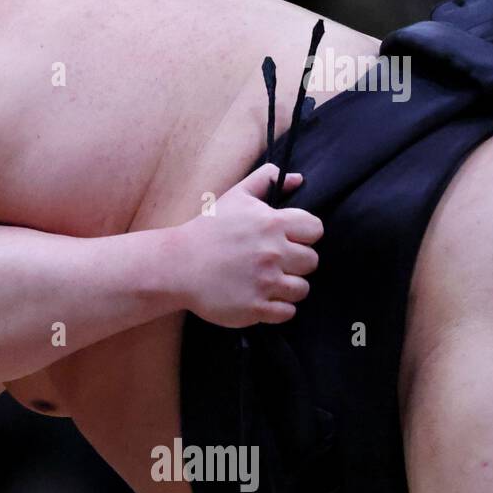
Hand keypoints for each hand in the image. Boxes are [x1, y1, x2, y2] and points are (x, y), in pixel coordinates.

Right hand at [175, 163, 322, 326]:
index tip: (286, 240)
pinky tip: (259, 298)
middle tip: (272, 262)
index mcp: (271, 223)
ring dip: (287, 287)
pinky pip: (287, 313)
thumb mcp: (235, 198)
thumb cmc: (206, 230)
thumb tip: (297, 178)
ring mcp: (265, 283)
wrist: (176, 265)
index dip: (303, 235)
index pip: (315, 230)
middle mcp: (272, 253)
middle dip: (295, 262)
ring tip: (265, 282)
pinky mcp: (256, 308)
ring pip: (301, 289)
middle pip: (311, 261)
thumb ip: (266, 180)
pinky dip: (276, 308)